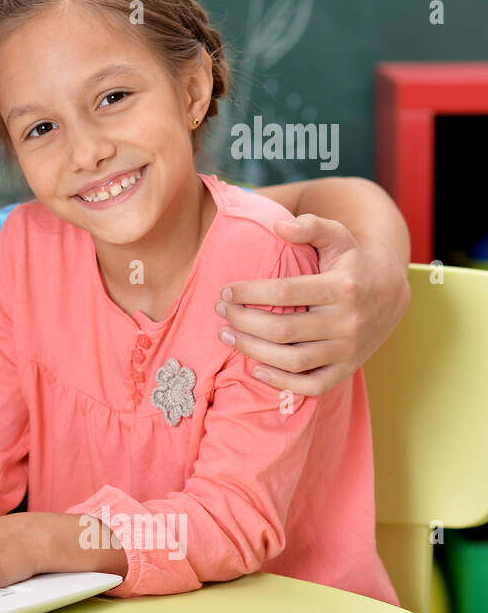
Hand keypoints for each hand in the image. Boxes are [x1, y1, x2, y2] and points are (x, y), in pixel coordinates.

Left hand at [215, 214, 410, 395]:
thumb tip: (279, 226)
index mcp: (343, 287)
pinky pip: (313, 386)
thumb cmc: (352, 262)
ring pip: (293, 360)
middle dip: (243, 322)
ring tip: (226, 336)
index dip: (249, 293)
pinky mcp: (347, 369)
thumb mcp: (338, 237)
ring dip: (252, 350)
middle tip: (220, 312)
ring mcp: (348, 349)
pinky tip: (257, 368)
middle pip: (283, 330)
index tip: (226, 291)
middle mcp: (347, 321)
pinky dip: (282, 382)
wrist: (391, 294)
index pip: (285, 293)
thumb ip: (310, 227)